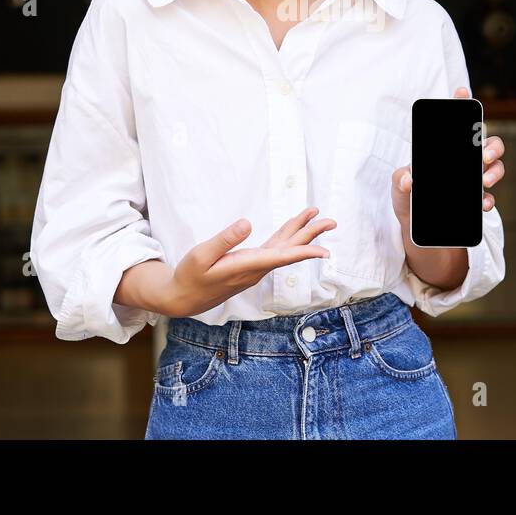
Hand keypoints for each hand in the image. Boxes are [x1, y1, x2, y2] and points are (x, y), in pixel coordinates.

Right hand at [161, 208, 335, 317]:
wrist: (185, 298)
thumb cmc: (190, 276)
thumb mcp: (201, 256)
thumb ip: (224, 240)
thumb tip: (247, 223)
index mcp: (245, 267)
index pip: (280, 258)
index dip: (303, 253)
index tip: (324, 251)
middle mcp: (255, 269)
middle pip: (288, 250)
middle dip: (310, 235)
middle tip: (331, 221)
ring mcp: (254, 268)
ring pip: (283, 248)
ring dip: (300, 232)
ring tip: (316, 217)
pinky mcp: (249, 265)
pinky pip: (274, 249)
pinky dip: (286, 237)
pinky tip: (293, 230)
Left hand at [391, 86, 504, 223]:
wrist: (419, 238)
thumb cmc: (410, 206)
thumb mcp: (399, 192)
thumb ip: (399, 182)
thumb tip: (408, 178)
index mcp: (444, 153)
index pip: (455, 126)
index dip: (460, 105)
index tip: (461, 92)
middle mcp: (462, 163)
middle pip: (486, 143)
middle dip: (491, 144)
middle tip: (483, 154)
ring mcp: (472, 182)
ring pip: (496, 166)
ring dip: (495, 170)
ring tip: (483, 181)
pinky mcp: (476, 204)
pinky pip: (490, 197)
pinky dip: (489, 200)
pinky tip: (482, 204)